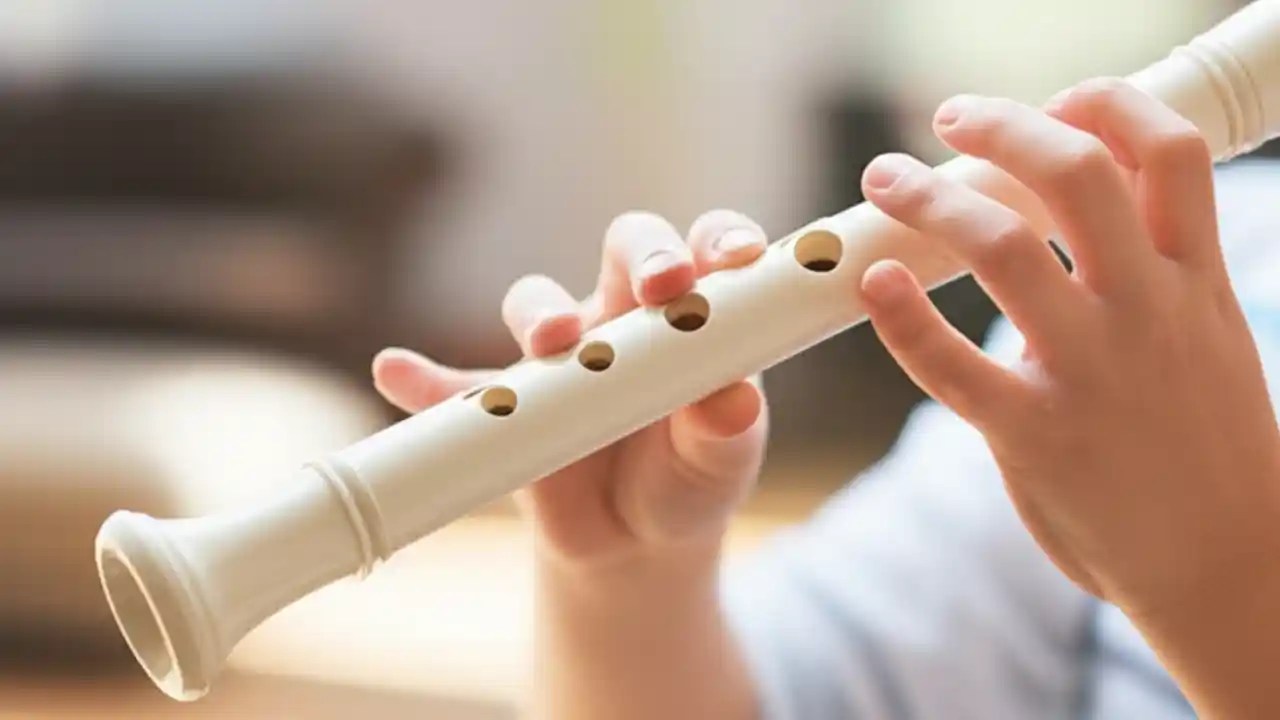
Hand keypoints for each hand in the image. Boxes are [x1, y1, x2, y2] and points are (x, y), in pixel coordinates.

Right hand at [371, 210, 768, 572]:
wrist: (633, 544)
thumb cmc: (690, 481)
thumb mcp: (720, 464)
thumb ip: (728, 431)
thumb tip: (733, 397)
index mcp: (690, 314)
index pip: (706, 250)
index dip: (719, 241)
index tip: (735, 260)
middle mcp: (623, 313)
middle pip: (627, 247)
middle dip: (644, 253)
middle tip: (660, 285)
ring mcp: (559, 354)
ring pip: (537, 302)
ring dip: (540, 312)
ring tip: (550, 342)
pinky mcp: (504, 402)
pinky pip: (454, 386)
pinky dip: (424, 380)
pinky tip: (396, 372)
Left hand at [856, 78, 1279, 617]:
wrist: (1227, 562)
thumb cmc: (1205, 443)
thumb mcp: (1207, 334)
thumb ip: (1157, 267)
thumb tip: (1087, 207)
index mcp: (1193, 282)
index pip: (1169, 154)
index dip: (1107, 105)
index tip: (1059, 99)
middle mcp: (1147, 312)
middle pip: (1075, 176)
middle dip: (1001, 127)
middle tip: (947, 119)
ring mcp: (1091, 373)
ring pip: (1004, 249)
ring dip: (930, 200)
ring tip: (884, 180)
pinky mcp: (1035, 435)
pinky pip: (953, 364)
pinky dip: (902, 317)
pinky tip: (873, 284)